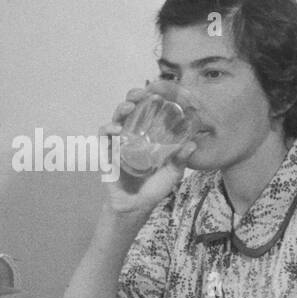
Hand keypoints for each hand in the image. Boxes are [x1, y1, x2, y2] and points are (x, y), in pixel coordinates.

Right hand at [101, 87, 196, 215]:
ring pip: (116, 118)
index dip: (150, 98)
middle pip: (130, 109)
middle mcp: (132, 135)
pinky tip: (116, 129)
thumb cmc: (154, 187)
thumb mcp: (172, 172)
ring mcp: (118, 143)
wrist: (136, 207)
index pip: (147, 110)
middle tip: (141, 93)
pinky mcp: (106, 153)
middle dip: (133, 97)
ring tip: (129, 106)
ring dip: (121, 109)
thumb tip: (193, 144)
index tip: (158, 90)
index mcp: (148, 135)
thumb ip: (180, 159)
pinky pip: (104, 137)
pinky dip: (108, 129)